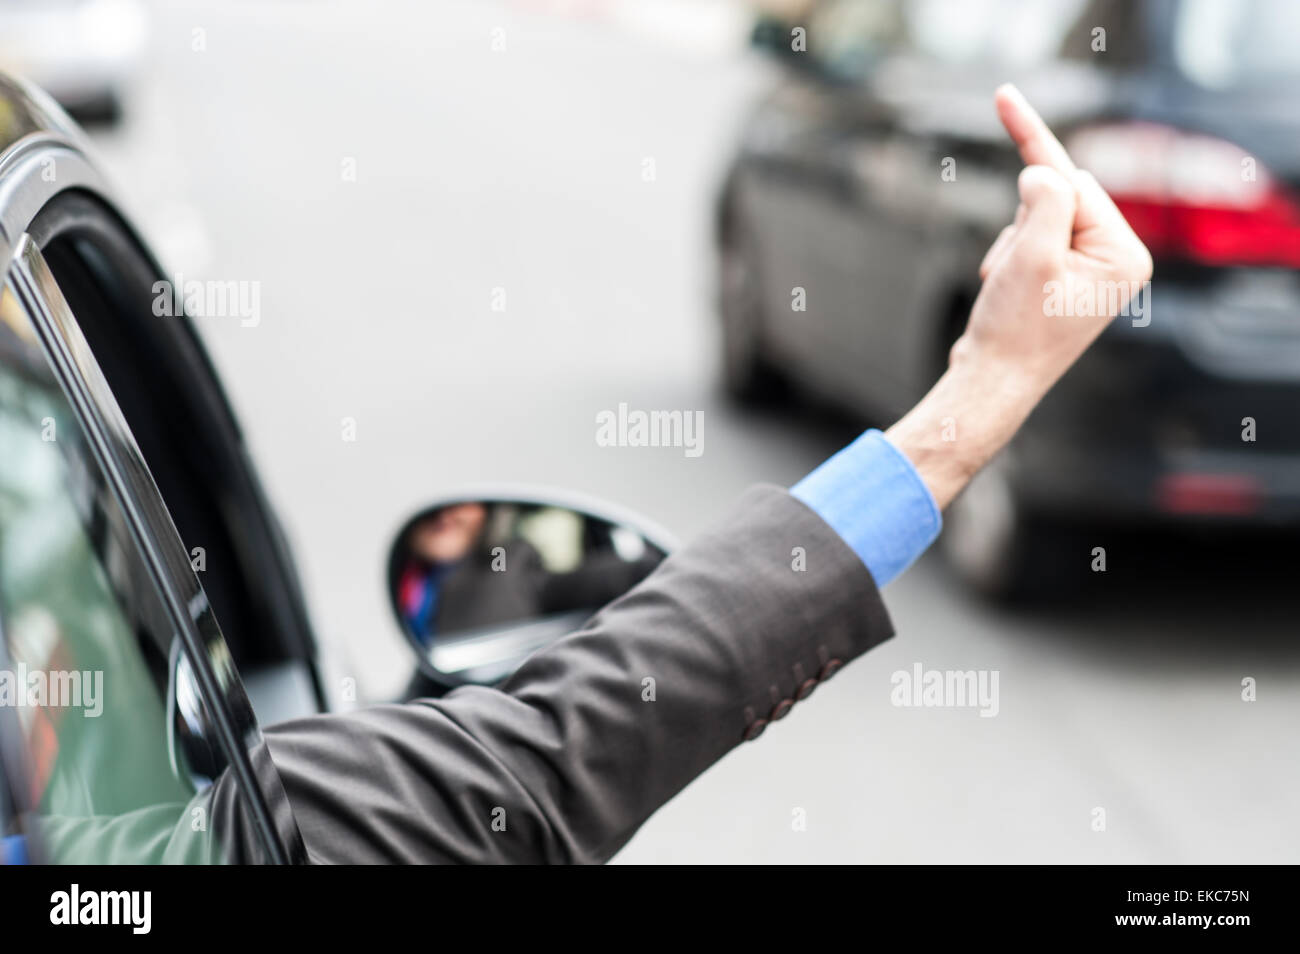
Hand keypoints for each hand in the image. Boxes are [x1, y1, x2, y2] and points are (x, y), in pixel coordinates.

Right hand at [887, 84, 1152, 509]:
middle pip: (1059, 197)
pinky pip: (1030, 242)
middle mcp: (1116, 261)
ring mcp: (1090, 273)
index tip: (1005, 96)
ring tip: (1003, 290)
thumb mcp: (1029, 255)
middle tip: (1007, 270)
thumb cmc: (1012, 329)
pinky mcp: (1063, 282)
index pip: (1076, 183)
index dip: (1035, 162)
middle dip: (1021, 220)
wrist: (990, 386)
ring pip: (1037, 219)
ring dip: (1010, 245)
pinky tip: (1002, 294)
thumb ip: (1043, 200)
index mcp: (1124, 254)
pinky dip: (1007, 259)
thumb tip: (1041, 170)